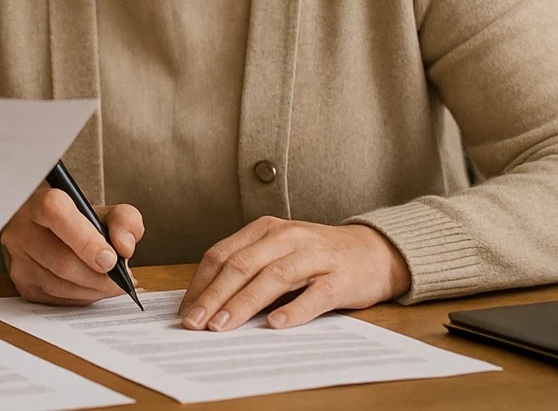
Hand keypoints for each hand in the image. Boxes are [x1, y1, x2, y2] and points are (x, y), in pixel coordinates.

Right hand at [0, 185, 143, 304]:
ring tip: (109, 284)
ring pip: (57, 284)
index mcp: (42, 201)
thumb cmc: (82, 223)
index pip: (57, 214)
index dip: (85, 240)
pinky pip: (54, 299)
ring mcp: (18, 257)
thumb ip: (125, 221)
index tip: (110, 259)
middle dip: (97, 277)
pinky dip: (80, 298)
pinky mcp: (22, 282)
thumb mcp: (108, 213)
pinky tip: (90, 288)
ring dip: (91, 290)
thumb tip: (124, 247)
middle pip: (60, 260)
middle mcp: (22, 228)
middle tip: (120, 280)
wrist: (58, 234)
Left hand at [178, 217, 409, 330]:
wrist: (373, 251)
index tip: (184, 310)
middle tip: (194, 323)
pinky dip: (294, 310)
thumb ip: (248, 268)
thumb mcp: (278, 252)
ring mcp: (315, 257)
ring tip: (222, 326)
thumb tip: (206, 301)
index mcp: (266, 230)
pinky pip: (314, 295)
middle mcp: (287, 238)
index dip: (200, 283)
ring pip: (273, 278)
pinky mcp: (340, 279)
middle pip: (242, 265)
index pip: (223, 254)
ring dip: (244, 304)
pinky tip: (275, 325)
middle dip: (214, 296)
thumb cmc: (316, 256)